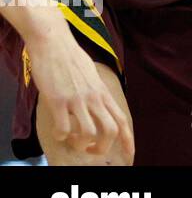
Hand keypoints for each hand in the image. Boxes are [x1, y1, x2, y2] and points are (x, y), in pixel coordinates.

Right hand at [25, 25, 132, 158]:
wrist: (55, 43)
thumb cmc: (71, 58)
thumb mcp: (92, 76)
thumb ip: (96, 92)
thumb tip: (96, 105)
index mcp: (103, 93)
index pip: (122, 120)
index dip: (128, 140)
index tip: (130, 154)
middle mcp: (94, 98)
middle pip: (111, 130)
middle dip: (103, 147)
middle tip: (91, 150)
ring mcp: (77, 100)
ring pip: (89, 132)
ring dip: (81, 144)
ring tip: (73, 140)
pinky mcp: (59, 100)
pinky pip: (64, 128)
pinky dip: (62, 135)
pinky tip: (59, 131)